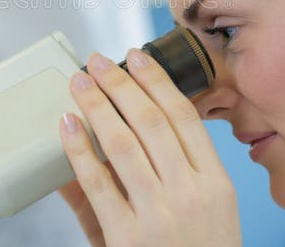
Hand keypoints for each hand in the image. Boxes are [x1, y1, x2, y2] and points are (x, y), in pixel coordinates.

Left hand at [58, 49, 240, 246]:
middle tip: (97, 60)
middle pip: (152, 122)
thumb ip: (166, 174)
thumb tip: (124, 130)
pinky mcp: (127, 239)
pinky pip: (96, 184)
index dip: (157, 81)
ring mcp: (161, 216)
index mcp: (217, 185)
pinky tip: (67, 126)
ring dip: (98, 106)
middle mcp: (192, 194)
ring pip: (124, 144)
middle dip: (121, 84)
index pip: (185, 118)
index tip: (137, 56)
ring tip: (79, 82)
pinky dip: (79, 151)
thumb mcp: (203, 219)